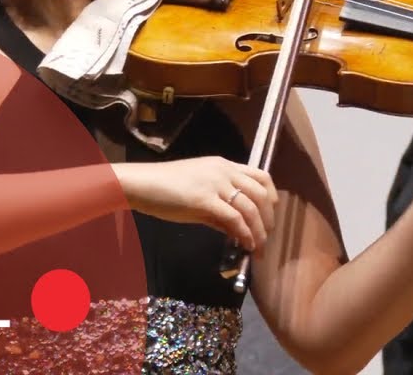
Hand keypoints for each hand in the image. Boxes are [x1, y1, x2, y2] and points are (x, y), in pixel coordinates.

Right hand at [113, 156, 277, 253]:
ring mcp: (215, 184)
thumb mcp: (198, 195)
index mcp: (224, 166)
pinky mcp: (204, 199)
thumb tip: (236, 229)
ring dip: (259, 231)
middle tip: (266, 238)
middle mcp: (224, 171)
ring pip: (251, 207)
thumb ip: (219, 210)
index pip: (261, 176)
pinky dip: (244, 233)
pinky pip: (233, 218)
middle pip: (261, 193)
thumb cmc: (165, 189)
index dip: (271, 198)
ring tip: (258, 248)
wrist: (141, 184)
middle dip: (268, 218)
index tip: (270, 216)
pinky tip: (245, 245)